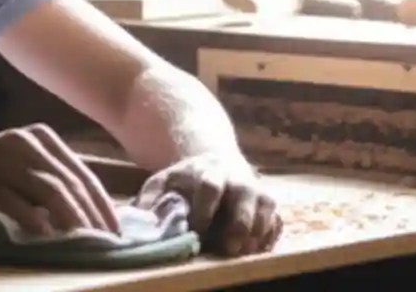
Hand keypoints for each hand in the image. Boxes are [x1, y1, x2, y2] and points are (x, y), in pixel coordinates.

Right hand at [0, 123, 120, 235]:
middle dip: (94, 215)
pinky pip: (18, 204)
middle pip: (70, 182)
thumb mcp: (15, 167)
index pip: (81, 172)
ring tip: (87, 244)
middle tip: (109, 243)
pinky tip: (48, 240)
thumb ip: (45, 181)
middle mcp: (23, 142)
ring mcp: (3, 159)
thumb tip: (86, 214)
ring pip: (51, 192)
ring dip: (73, 221)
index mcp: (38, 137)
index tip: (118, 230)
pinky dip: (36, 223)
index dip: (103, 203)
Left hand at [136, 152, 281, 255]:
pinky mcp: (272, 207)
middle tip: (228, 249)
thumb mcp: (164, 181)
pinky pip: (277, 225)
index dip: (204, 210)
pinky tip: (252, 250)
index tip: (196, 231)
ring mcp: (260, 193)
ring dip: (255, 236)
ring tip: (240, 253)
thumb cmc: (187, 179)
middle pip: (245, 199)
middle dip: (238, 225)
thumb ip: (149, 198)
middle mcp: (239, 179)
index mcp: (209, 171)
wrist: (218, 163)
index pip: (210, 187)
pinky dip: (267, 240)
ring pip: (267, 213)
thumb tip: (138, 219)